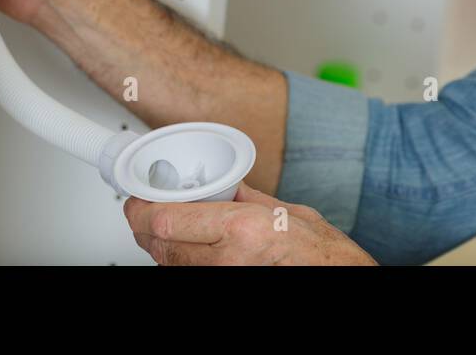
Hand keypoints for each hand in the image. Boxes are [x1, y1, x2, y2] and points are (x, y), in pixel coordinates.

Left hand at [124, 183, 377, 264]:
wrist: (337, 279)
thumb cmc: (322, 254)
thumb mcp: (285, 210)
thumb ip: (245, 198)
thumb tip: (220, 186)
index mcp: (242, 229)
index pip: (167, 221)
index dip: (141, 208)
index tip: (137, 197)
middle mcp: (227, 260)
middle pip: (159, 245)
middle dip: (143, 226)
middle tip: (140, 209)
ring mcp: (224, 280)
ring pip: (168, 264)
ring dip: (158, 244)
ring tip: (161, 227)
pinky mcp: (224, 290)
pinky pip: (186, 276)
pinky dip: (178, 262)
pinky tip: (184, 249)